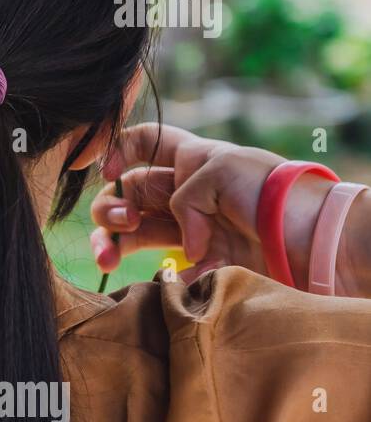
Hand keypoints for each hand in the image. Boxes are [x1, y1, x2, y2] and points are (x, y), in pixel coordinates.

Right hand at [89, 123, 342, 289]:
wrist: (315, 240)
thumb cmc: (273, 193)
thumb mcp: (221, 169)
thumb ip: (182, 198)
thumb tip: (183, 244)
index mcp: (190, 159)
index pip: (142, 144)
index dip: (115, 152)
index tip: (106, 172)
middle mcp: (185, 192)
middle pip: (127, 195)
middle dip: (110, 209)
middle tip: (122, 223)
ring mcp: (193, 229)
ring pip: (134, 234)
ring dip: (112, 243)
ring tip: (108, 257)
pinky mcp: (204, 264)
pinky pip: (166, 269)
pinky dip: (159, 275)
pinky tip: (167, 276)